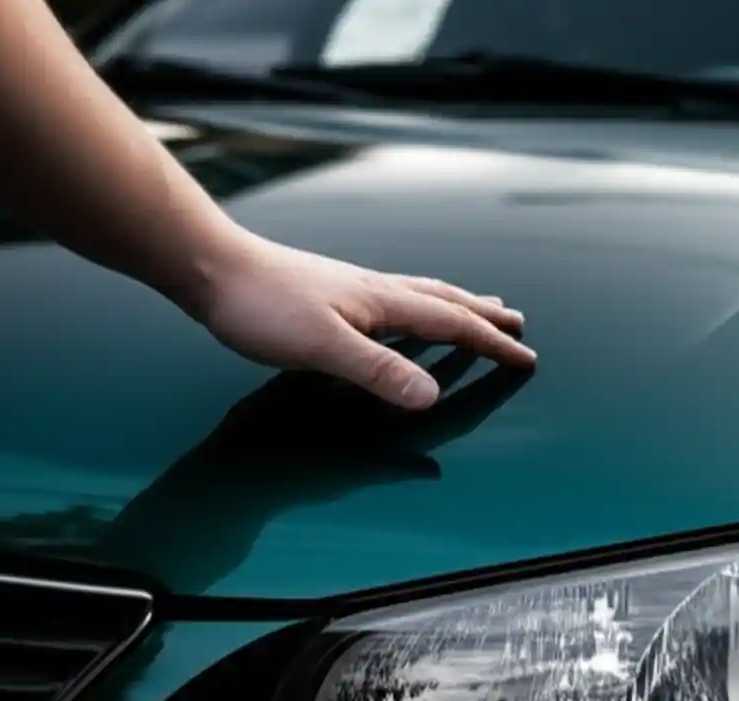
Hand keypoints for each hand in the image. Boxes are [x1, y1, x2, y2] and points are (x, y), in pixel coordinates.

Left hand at [186, 230, 535, 409]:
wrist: (212, 266)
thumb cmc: (261, 305)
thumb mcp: (323, 347)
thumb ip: (378, 371)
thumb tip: (431, 396)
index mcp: (383, 303)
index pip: (452, 324)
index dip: (491, 343)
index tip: (525, 355)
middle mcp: (376, 291)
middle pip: (445, 301)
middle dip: (484, 316)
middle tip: (516, 322)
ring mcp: (354, 289)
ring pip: (421, 295)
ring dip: (456, 305)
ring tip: (477, 307)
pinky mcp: (332, 294)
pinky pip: (395, 299)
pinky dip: (418, 306)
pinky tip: (401, 312)